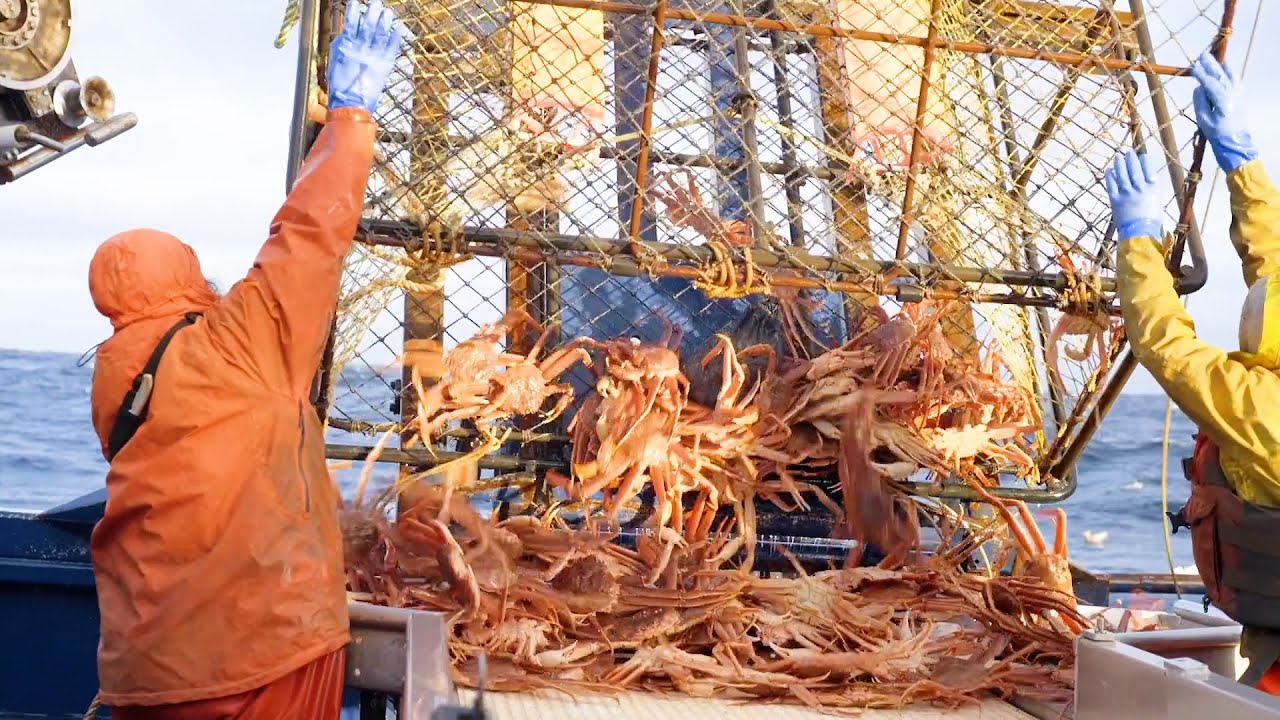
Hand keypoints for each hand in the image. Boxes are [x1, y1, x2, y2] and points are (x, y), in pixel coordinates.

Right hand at [327, 0, 405, 115]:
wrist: (351, 103)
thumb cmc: (340, 84)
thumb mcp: (335, 59)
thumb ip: (342, 43)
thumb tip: (348, 31)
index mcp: (347, 44)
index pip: (352, 21)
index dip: (354, 10)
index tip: (356, 2)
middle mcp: (361, 47)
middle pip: (369, 23)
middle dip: (373, 10)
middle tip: (376, 2)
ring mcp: (374, 54)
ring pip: (381, 31)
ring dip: (385, 19)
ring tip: (387, 11)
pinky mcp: (385, 64)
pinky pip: (392, 46)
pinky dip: (395, 36)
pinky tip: (398, 27)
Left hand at [1105, 151, 1163, 241]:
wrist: (1140, 232)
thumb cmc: (1151, 220)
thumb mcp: (1156, 202)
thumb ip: (1150, 190)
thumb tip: (1147, 181)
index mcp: (1152, 189)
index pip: (1148, 170)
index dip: (1144, 162)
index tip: (1141, 155)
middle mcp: (1139, 189)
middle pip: (1134, 170)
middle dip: (1131, 160)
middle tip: (1128, 152)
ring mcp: (1126, 194)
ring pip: (1122, 175)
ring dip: (1120, 165)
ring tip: (1118, 157)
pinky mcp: (1115, 200)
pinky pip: (1112, 185)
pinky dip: (1110, 176)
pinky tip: (1109, 170)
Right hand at [1191, 51, 1257, 172]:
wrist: (1234, 143)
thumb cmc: (1217, 134)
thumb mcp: (1203, 120)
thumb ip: (1200, 102)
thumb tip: (1199, 87)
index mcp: (1222, 101)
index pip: (1210, 84)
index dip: (1201, 75)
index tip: (1194, 67)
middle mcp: (1232, 95)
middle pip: (1221, 76)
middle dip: (1211, 66)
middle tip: (1202, 56)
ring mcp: (1238, 95)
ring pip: (1229, 76)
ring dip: (1220, 67)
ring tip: (1213, 58)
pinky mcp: (1240, 97)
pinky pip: (1235, 81)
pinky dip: (1230, 73)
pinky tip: (1226, 67)